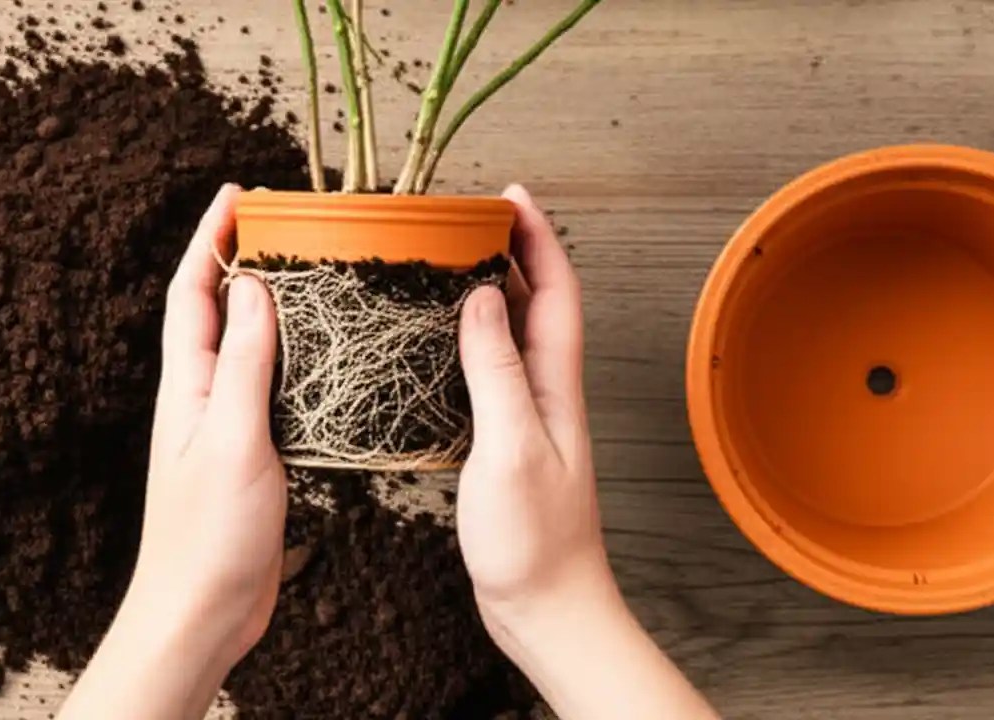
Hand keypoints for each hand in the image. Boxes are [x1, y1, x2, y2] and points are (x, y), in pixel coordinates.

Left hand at [133, 183, 284, 665]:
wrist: (205, 608)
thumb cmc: (211, 533)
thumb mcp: (232, 439)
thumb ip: (243, 364)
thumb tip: (253, 289)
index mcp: (191, 385)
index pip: (194, 293)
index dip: (212, 239)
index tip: (241, 195)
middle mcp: (205, 396)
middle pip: (220, 310)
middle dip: (245, 259)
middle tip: (290, 225)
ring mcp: (230, 424)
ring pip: (251, 347)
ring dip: (276, 305)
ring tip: (317, 275)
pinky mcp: (256, 451)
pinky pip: (275, 386)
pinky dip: (298, 358)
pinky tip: (330, 358)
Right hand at [457, 185, 609, 622]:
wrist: (547, 607)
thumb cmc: (535, 540)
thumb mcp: (510, 446)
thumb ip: (497, 370)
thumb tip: (483, 295)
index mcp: (556, 384)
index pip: (557, 290)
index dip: (539, 237)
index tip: (510, 194)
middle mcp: (547, 391)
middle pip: (536, 302)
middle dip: (511, 251)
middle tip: (465, 218)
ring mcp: (527, 416)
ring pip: (512, 334)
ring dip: (488, 291)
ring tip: (445, 262)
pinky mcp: (505, 441)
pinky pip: (489, 372)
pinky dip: (466, 342)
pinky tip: (436, 342)